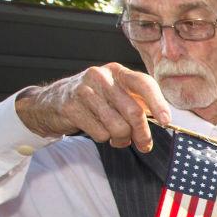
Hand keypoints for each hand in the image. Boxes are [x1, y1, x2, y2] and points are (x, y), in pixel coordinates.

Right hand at [15, 63, 171, 152]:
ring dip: (121, 139)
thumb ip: (136, 102)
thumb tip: (162, 121)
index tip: (165, 121)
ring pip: (117, 126)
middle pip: (133, 112)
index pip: (143, 83)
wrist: (50, 102)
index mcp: (116, 71)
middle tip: (144, 145)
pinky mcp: (71, 107)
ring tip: (117, 138)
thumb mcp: (114, 93)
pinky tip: (98, 132)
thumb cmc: (92, 100)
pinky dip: (103, 138)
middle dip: (142, 134)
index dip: (158, 103)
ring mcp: (84, 91)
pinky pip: (100, 133)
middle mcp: (101, 76)